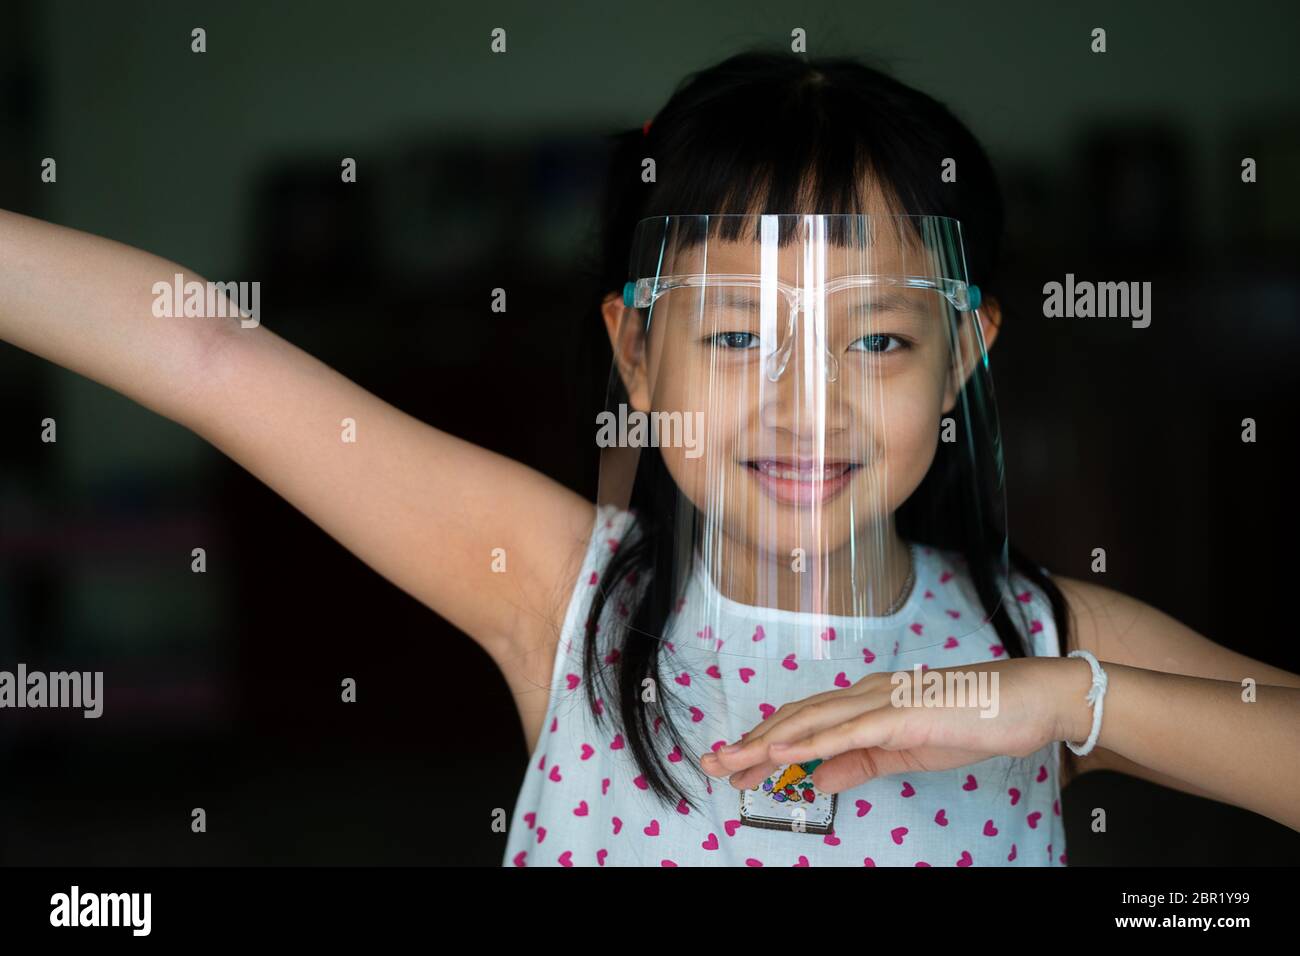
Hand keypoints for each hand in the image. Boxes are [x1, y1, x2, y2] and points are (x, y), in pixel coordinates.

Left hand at [699, 658, 1077, 793]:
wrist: (1026, 700)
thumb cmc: (973, 718)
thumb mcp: (906, 751)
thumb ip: (860, 763)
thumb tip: (819, 779)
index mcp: (867, 702)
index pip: (805, 722)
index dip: (766, 741)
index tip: (735, 763)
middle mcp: (866, 694)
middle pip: (796, 718)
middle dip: (751, 742)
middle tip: (714, 763)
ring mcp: (882, 702)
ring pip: (812, 722)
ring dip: (768, 743)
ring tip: (733, 760)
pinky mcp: (901, 715)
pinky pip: (849, 732)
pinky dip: (813, 742)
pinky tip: (784, 752)